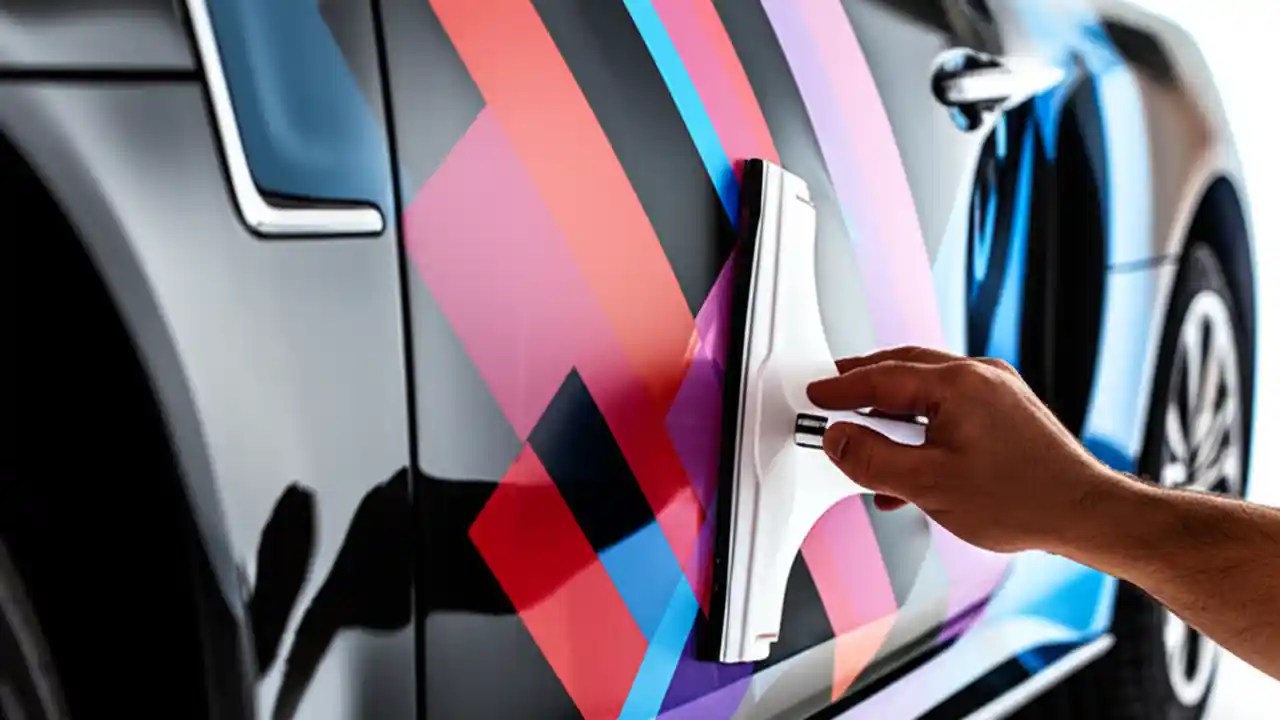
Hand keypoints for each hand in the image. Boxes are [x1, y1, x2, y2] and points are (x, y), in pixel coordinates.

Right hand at [807, 346, 1121, 553]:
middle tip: (834, 396)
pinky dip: (921, 425)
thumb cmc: (1023, 499)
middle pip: (904, 370)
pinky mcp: (1007, 411)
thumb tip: (838, 439)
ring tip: (866, 435)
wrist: (1084, 514)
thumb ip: (871, 460)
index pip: (882, 377)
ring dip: (892, 410)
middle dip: (864, 386)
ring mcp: (997, 391)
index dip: (842, 388)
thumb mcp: (927, 485)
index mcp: (959, 384)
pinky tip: (909, 461)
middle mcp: (980, 376)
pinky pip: (950, 406)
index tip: (816, 394)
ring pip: (927, 389)